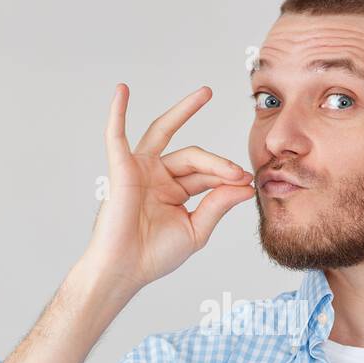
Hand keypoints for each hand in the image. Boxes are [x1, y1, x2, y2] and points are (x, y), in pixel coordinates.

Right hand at [84, 83, 254, 289]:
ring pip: (165, 135)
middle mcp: (158, 176)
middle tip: (239, 172)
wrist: (126, 270)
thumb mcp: (196, 230)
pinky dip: (117, 113)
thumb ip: (217, 204)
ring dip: (183, 111)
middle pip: (193, 156)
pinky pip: (116, 137)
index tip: (247, 184)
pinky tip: (122, 92)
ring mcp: (139, 170)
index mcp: (175, 191)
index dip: (227, 176)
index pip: (206, 174)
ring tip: (206, 93)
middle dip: (217, 163)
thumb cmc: (155, 255)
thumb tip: (245, 185)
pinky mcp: (121, 170)